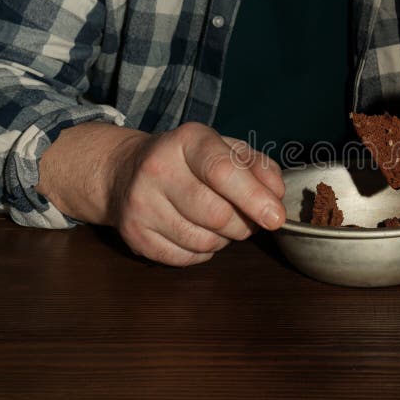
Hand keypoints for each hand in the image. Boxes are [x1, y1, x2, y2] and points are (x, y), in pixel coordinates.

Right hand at [110, 122, 285, 265]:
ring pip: (204, 241)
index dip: (254, 197)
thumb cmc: (189, 161)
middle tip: (246, 218)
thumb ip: (259, 167)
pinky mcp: (134, 235)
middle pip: (217, 214)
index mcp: (187, 140)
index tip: (276, 217)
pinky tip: (196, 231)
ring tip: (217, 221)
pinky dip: (202, 252)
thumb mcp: (226, 149)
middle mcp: (158, 169)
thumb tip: (276, 194)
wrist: (124, 171)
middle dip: (243, 224)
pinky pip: (186, 258)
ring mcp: (141, 204)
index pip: (223, 171)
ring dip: (224, 239)